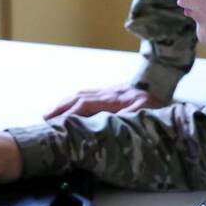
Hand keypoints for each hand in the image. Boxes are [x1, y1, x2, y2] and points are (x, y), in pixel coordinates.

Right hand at [44, 84, 165, 119]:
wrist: (161, 81)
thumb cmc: (154, 100)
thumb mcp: (146, 110)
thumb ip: (129, 115)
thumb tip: (111, 122)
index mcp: (113, 98)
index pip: (86, 105)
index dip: (69, 114)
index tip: (56, 124)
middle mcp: (106, 93)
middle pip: (78, 99)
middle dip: (60, 109)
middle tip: (44, 120)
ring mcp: (106, 90)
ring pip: (80, 95)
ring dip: (63, 104)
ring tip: (48, 114)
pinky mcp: (108, 91)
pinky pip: (86, 94)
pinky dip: (72, 100)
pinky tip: (67, 105)